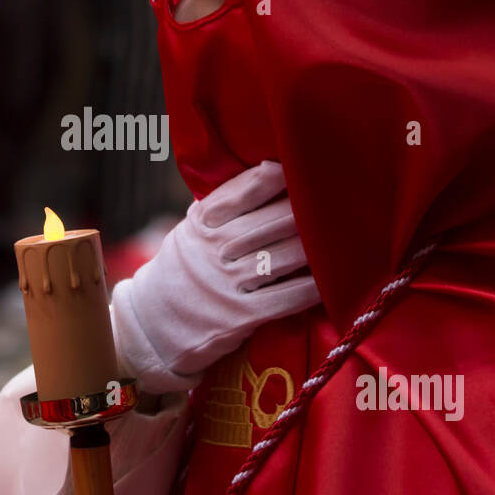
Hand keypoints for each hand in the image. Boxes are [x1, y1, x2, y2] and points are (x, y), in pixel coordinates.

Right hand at [111, 160, 320, 393]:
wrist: (152, 326)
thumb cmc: (184, 271)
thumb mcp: (190, 234)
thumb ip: (221, 210)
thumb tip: (271, 174)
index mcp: (200, 224)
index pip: (239, 193)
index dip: (272, 178)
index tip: (297, 167)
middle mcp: (210, 250)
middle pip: (269, 223)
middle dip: (305, 211)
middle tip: (336, 202)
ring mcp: (224, 284)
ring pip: (281, 258)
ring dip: (315, 248)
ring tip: (342, 236)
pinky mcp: (238, 317)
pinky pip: (284, 298)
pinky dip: (310, 288)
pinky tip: (330, 279)